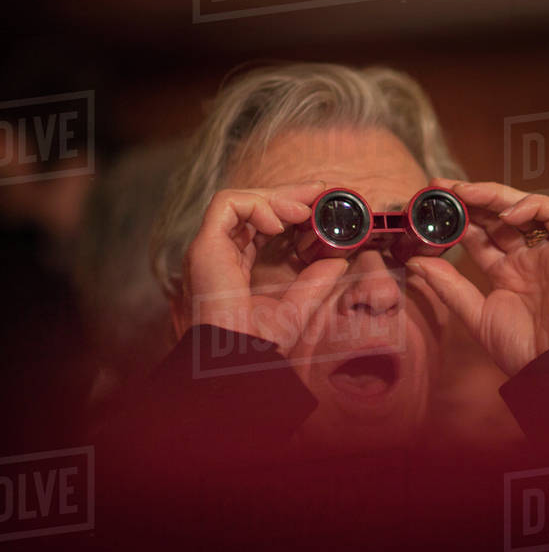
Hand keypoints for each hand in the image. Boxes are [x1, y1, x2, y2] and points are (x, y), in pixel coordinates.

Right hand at [174, 181, 349, 353]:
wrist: (235, 361)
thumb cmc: (257, 345)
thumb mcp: (297, 307)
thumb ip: (315, 281)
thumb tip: (339, 261)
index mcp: (233, 266)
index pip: (259, 225)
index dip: (287, 208)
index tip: (318, 201)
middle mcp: (218, 254)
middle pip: (250, 207)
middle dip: (286, 194)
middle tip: (319, 190)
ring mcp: (209, 248)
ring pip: (237, 199)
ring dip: (274, 197)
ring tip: (303, 211)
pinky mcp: (205, 246)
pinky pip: (226, 205)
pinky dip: (256, 204)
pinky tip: (280, 222)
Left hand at [404, 179, 548, 375]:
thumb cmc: (521, 349)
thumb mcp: (476, 315)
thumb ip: (449, 286)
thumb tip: (417, 261)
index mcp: (507, 272)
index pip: (480, 234)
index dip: (458, 217)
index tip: (430, 205)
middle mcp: (528, 257)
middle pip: (499, 215)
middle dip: (471, 197)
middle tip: (440, 187)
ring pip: (526, 206)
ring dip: (495, 195)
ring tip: (465, 193)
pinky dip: (532, 205)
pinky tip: (506, 214)